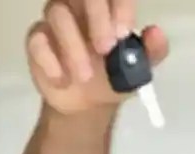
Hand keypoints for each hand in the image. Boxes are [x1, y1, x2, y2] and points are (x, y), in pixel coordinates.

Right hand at [25, 0, 168, 116]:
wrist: (89, 104)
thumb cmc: (114, 76)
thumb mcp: (139, 69)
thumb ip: (151, 51)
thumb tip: (157, 33)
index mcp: (110, 10)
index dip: (120, 7)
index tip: (123, 33)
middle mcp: (81, 7)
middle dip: (96, 18)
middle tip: (106, 49)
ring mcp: (57, 19)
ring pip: (58, 13)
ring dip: (73, 47)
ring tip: (85, 77)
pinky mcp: (37, 39)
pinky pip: (37, 40)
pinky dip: (49, 61)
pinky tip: (62, 79)